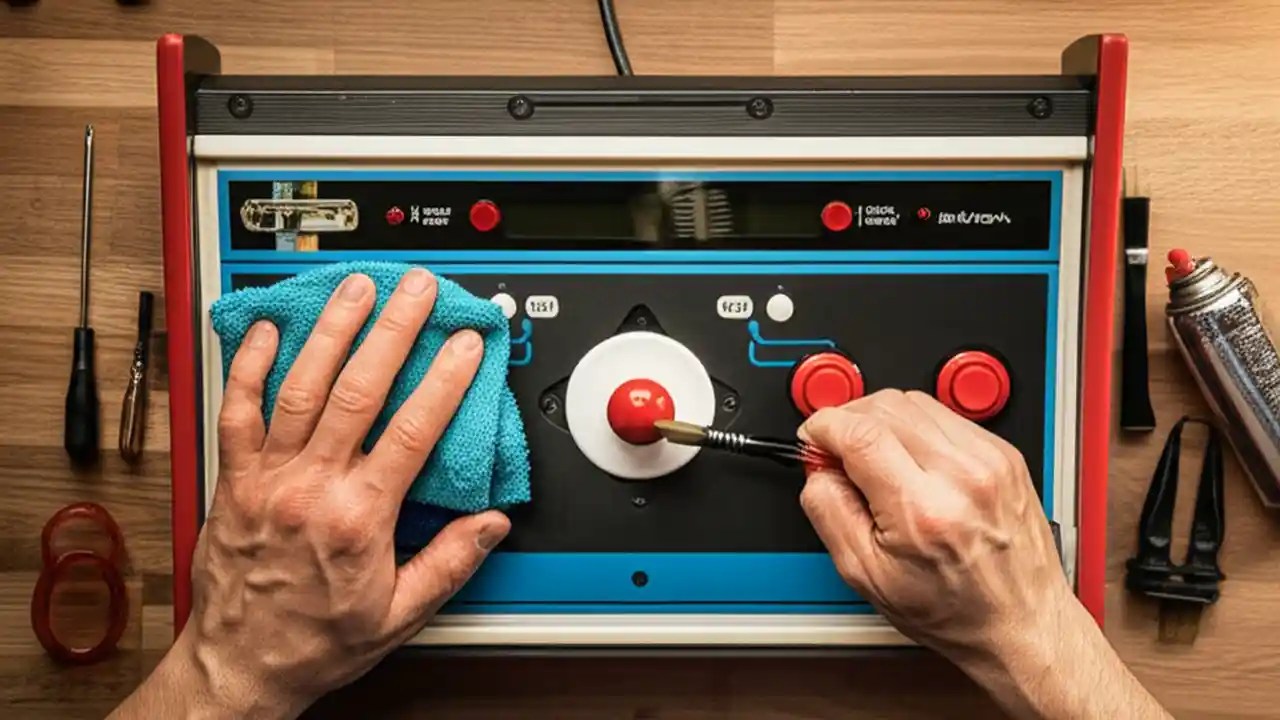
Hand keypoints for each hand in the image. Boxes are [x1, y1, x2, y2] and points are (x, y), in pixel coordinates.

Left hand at [168, 269, 507, 716]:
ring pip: (300, 386)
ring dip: (331, 330)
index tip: (465, 344)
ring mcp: (267, 477)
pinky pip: (237, 410)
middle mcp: (311, 487)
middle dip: (394, 330)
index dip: (444, 379)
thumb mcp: (400, 615)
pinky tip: (269, 330)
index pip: (412, 430)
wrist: (240, 667)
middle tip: (416, 290)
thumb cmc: (315, 643)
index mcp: (359, 518)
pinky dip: (251, 366)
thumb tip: (490, 523)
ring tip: (355, 288)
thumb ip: (449, 563)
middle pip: (358, 389)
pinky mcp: (233, 478)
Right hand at [798, 389, 1065, 661]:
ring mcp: (988, 459)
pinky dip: (915, 426)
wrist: (1022, 622)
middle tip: (837, 453)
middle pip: (883, 406)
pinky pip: (944, 413)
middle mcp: (961, 476)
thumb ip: (829, 512)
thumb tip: (816, 467)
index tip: (812, 437)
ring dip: (880, 419)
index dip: (823, 426)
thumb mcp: (866, 575)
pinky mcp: (1004, 452)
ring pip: (913, 401)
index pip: (858, 431)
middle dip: (847, 420)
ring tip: (873, 456)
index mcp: (922, 510)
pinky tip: (910, 456)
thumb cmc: (953, 609)